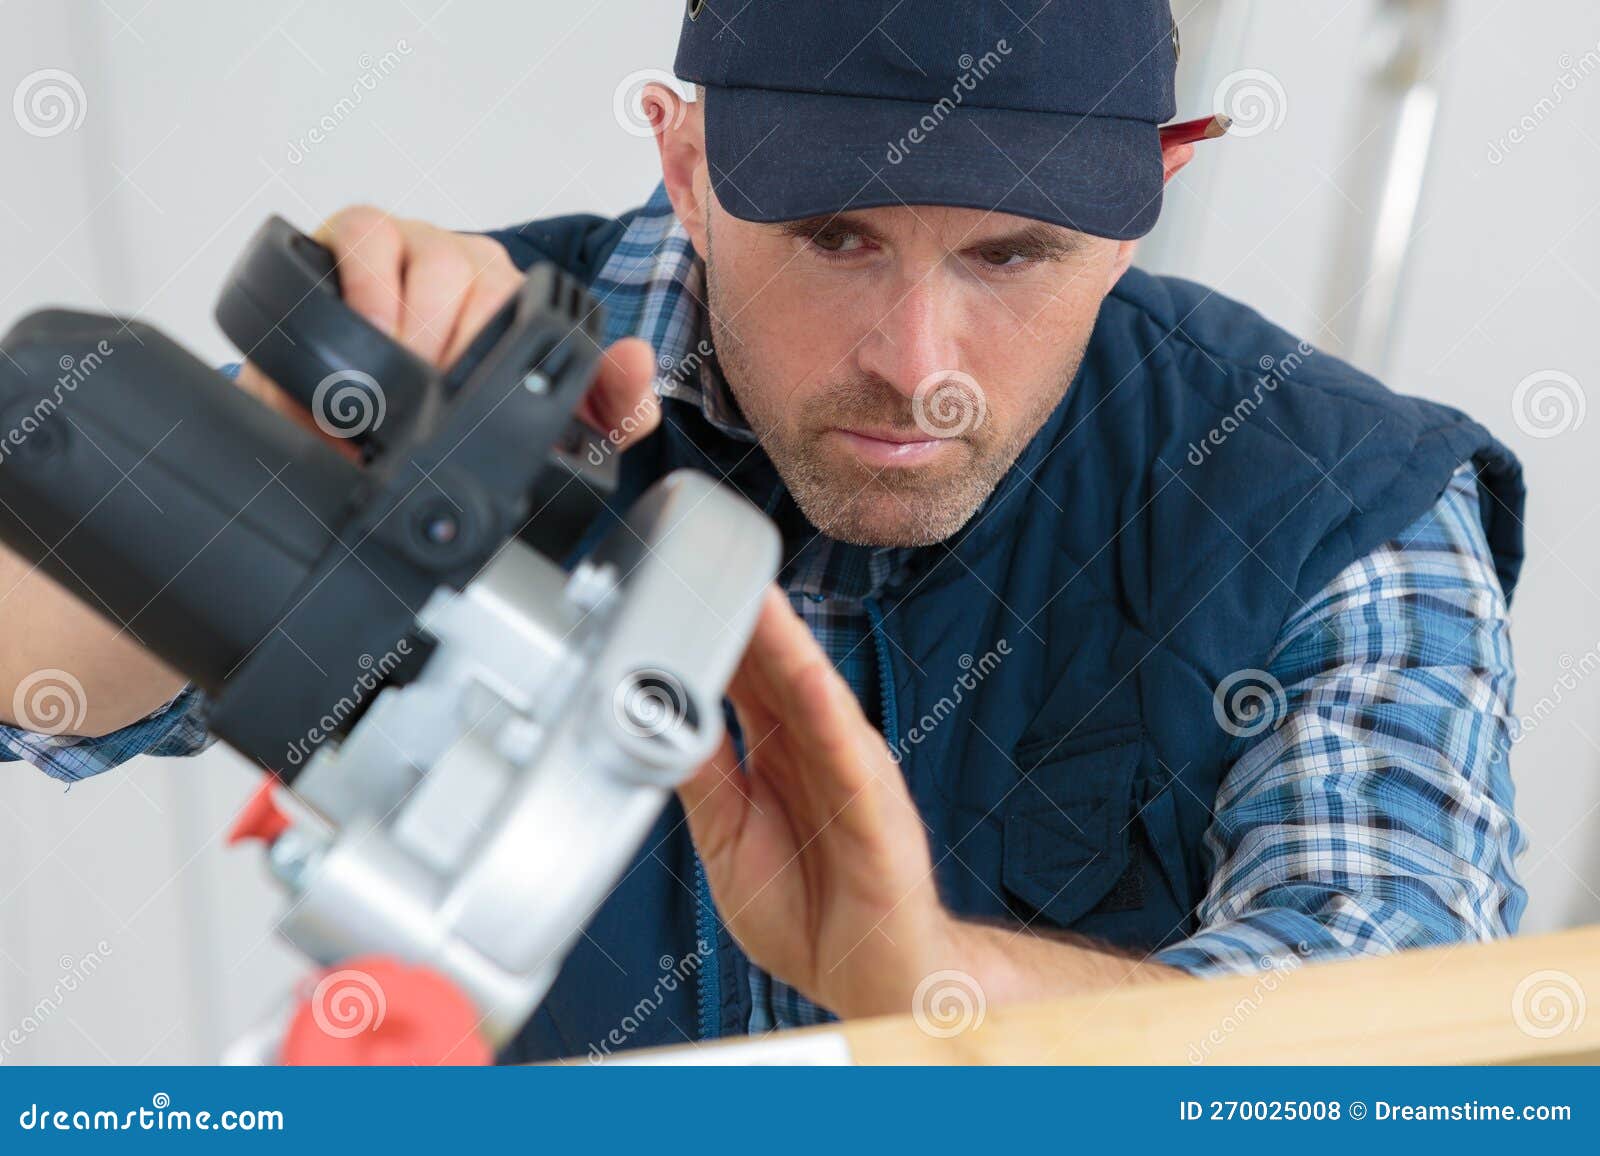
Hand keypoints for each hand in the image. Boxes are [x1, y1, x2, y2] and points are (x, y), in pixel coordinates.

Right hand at [233, 205, 658, 458]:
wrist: (337, 414)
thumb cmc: (436, 403)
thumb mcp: (532, 425)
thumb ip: (609, 407)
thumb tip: (641, 359)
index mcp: (520, 303)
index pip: (549, 314)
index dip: (530, 354)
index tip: (505, 399)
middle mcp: (474, 266)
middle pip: (487, 289)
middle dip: (461, 360)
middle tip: (439, 406)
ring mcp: (419, 245)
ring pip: (438, 266)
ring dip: (418, 334)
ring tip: (403, 382)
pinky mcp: (362, 232)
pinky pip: (371, 237)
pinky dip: (370, 289)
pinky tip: (369, 332)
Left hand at [678, 587, 1187, 1021]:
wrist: (871, 976)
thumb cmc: (807, 908)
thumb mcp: (727, 837)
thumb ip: (701, 775)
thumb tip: (658, 720)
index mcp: (780, 750)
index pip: (741, 674)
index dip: (712, 630)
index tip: (674, 584)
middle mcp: (817, 747)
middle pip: (776, 667)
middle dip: (744, 614)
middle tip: (705, 560)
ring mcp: (849, 772)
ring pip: (813, 693)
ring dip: (785, 642)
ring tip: (755, 595)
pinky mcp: (873, 810)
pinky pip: (847, 752)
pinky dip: (826, 710)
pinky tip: (806, 675)